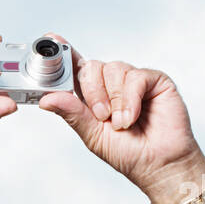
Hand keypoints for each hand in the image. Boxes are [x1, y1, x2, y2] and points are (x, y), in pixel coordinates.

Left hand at [36, 33, 204, 203]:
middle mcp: (111, 84)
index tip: (53, 39)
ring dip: (114, 99)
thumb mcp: (92, 135)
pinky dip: (131, 98)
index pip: (75, 68)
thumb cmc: (128, 153)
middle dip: (92, 91)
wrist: (158, 164)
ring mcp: (132, 80)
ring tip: (120, 123)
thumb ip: (72, 113)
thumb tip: (46, 99)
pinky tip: (132, 116)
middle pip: (90, 66)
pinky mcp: (154, 80)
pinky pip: (135, 76)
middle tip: (101, 115)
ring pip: (113, 69)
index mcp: (92, 95)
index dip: (65, 53)